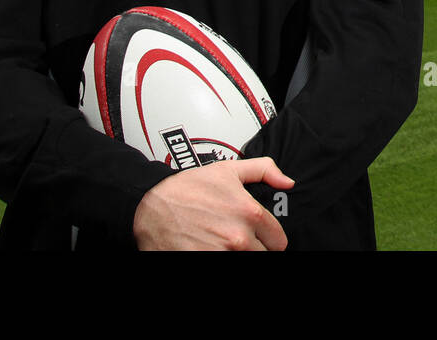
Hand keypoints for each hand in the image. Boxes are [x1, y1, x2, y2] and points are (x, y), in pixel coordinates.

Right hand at [133, 157, 294, 250]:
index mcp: (248, 213)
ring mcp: (220, 254)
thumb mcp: (228, 170)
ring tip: (222, 244)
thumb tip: (287, 182)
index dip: (270, 238)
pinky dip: (220, 259)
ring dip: (237, 255)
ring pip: (245, 262)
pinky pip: (223, 267)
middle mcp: (238, 238)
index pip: (278, 240)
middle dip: (254, 248)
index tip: (261, 236)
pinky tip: (210, 249)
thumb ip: (264, 170)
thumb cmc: (185, 187)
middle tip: (238, 240)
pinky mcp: (204, 263)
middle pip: (263, 256)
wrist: (150, 204)